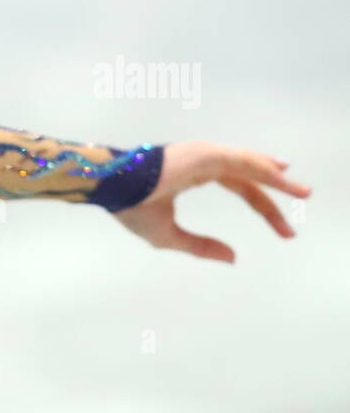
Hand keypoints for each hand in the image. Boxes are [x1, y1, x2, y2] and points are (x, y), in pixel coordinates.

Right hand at [111, 141, 311, 262]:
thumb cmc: (130, 206)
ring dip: (277, 178)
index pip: (239, 187)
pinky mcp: (203, 154)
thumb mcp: (169, 235)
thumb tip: (234, 258)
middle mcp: (202, 161)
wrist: (109, 188)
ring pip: (250, 164)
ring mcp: (203, 155)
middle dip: (277, 194)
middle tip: (304, 202)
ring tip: (301, 191)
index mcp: (194, 175)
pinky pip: (240, 161)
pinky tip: (279, 175)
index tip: (284, 231)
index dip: (262, 208)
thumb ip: (201, 246)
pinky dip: (262, 167)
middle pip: (250, 178)